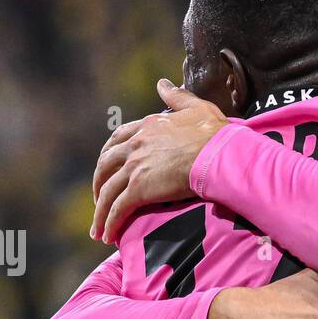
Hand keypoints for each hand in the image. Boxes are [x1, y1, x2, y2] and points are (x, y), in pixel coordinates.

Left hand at [91, 79, 227, 243]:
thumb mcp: (195, 106)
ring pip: (107, 191)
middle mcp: (135, 145)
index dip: (109, 155)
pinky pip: (118, 208)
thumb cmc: (214, 133)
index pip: (118, 139)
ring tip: (99, 229)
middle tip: (99, 199)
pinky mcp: (140, 188)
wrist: (218, 153)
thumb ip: (176, 96)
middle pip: (105, 165)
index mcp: (147, 127)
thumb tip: (163, 83)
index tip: (106, 168)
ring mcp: (135, 167)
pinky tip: (109, 235)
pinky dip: (110, 223)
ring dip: (100, 211)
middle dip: (99, 184)